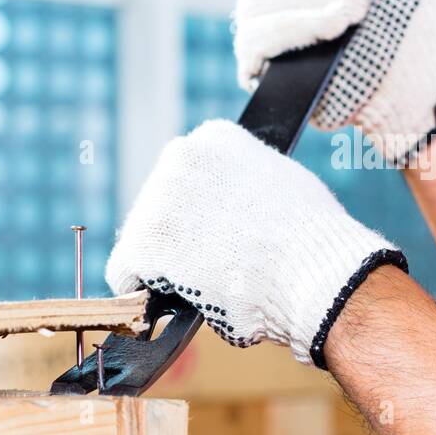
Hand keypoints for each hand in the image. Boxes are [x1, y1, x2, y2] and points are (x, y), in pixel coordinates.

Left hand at [105, 119, 405, 366]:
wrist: (312, 275)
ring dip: (164, 263)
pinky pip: (124, 271)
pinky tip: (170, 297)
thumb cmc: (311, 242)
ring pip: (142, 238)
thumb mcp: (279, 185)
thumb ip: (239, 184)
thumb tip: (225, 205)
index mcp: (214, 137)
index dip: (197, 213)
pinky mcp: (143, 242)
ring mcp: (158, 198)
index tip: (214, 232)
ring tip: (206, 279)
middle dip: (178, 236)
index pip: (185, 177)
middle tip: (211, 264)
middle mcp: (180, 156)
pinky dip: (141, 290)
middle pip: (159, 205)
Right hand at [233, 0, 435, 165]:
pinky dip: (294, 28)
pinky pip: (251, 41)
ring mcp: (266, 39)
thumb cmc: (414, 10)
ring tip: (352, 16)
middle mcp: (275, 2)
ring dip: (309, 3)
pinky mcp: (265, 75)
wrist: (421, 71)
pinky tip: (333, 30)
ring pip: (252, 2)